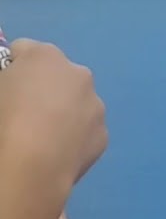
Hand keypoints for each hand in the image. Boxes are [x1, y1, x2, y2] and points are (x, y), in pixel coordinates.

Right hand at [0, 40, 105, 185]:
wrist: (29, 168)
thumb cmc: (2, 122)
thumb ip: (5, 80)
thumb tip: (12, 87)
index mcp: (44, 56)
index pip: (23, 50)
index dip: (10, 67)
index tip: (4, 86)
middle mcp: (78, 75)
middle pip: (55, 76)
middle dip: (41, 88)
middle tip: (20, 114)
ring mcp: (96, 105)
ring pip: (75, 103)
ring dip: (61, 112)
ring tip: (38, 138)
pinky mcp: (103, 134)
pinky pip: (85, 129)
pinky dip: (72, 137)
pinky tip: (54, 153)